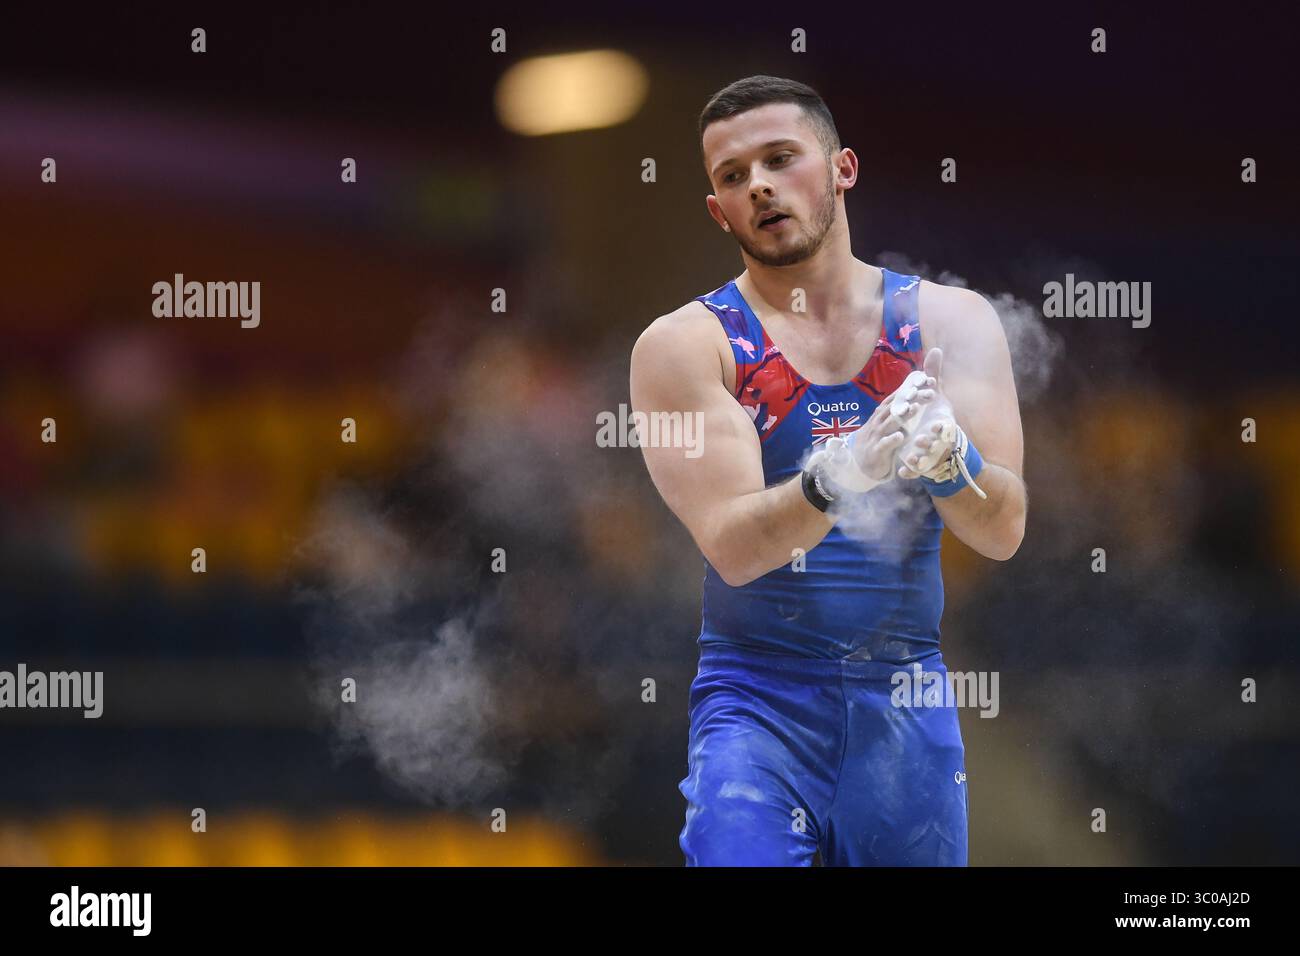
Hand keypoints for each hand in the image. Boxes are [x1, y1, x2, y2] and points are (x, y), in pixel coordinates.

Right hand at [848, 368, 936, 480]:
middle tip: (926, 392)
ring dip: (903, 415)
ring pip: (890, 423)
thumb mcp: (882, 424)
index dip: (908, 390)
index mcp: (881, 415)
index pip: (895, 399)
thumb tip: (908, 398)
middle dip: (910, 399)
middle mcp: (878, 422)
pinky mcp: (876, 450)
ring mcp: (876, 436)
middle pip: (895, 408)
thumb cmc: (874, 441)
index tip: (923, 382)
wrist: (856, 461)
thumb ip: (893, 413)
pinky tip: (900, 436)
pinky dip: (892, 439)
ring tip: (916, 408)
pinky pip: (884, 444)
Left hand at [896, 347, 956, 478]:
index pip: (944, 425)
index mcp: (943, 423)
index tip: (937, 424)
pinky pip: (915, 471)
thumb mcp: (936, 395)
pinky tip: (901, 473)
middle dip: (928, 442)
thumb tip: (936, 348)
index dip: (941, 426)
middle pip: (934, 443)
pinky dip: (910, 473)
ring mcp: (929, 452)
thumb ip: (933, 374)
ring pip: (925, 458)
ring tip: (909, 458)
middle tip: (919, 440)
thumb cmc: (936, 414)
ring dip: (918, 458)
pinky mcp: (920, 463)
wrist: (937, 440)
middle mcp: (937, 439)